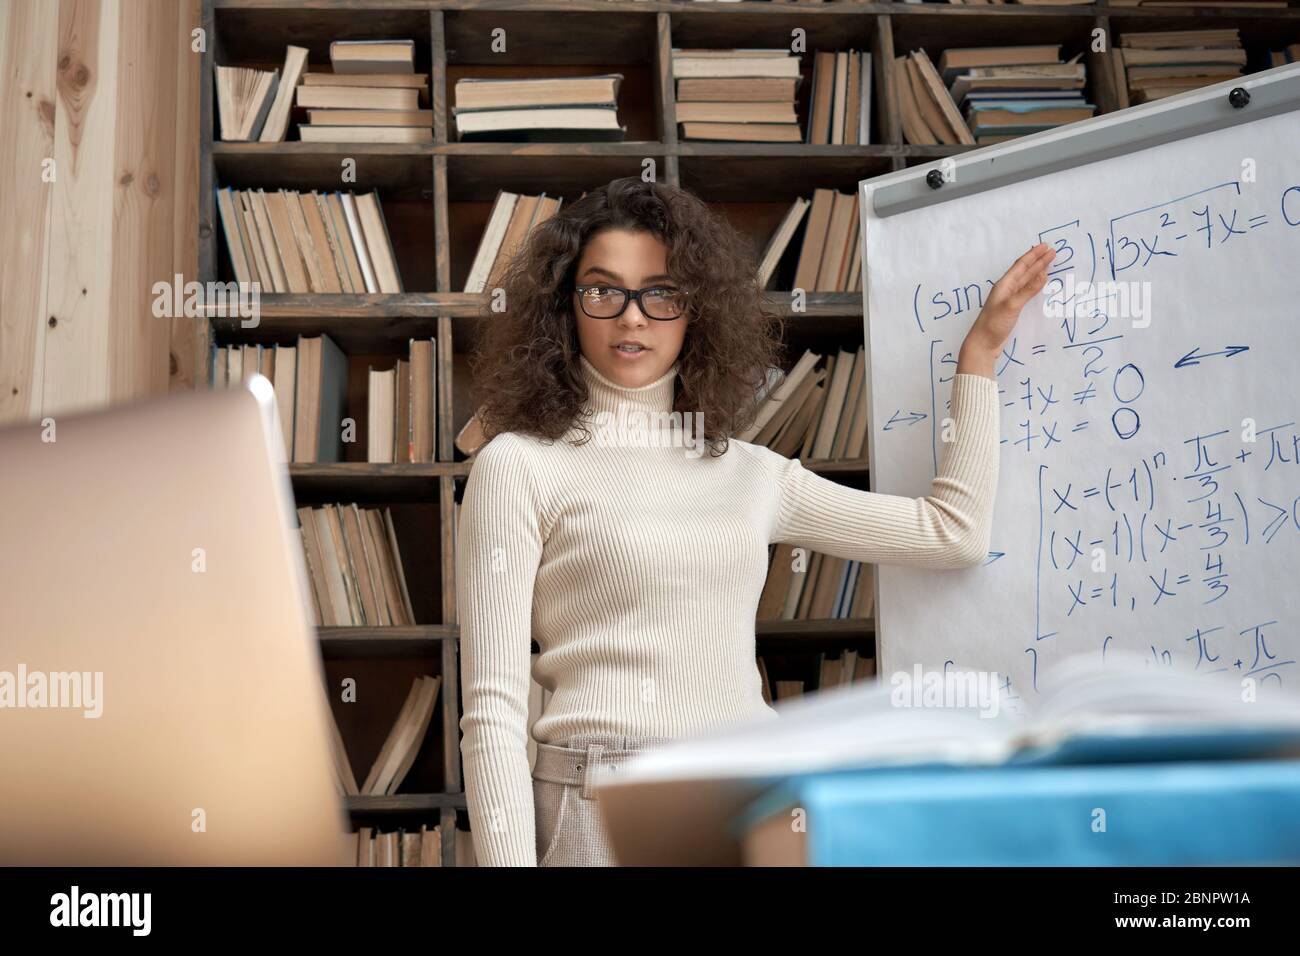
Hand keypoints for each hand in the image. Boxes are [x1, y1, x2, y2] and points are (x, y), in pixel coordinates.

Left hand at [958, 243, 1054, 376]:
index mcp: (1004, 285)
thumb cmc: (993, 324)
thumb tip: (1043, 274)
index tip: (1046, 246)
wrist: (983, 345)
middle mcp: (1006, 289)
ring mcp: (1009, 299)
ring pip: (1026, 280)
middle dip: (1038, 260)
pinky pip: (1026, 290)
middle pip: (1024, 271)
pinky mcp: (1012, 308)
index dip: (1033, 255)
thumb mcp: (1011, 306)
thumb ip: (1027, 291)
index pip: (1021, 266)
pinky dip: (1034, 284)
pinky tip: (1039, 282)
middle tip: (1052, 251)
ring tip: (1048, 262)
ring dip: (1037, 270)